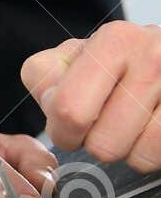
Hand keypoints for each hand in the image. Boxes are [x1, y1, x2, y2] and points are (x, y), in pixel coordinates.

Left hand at [22, 21, 160, 171]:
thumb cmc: (123, 65)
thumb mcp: (79, 59)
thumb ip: (47, 78)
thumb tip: (51, 103)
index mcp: (115, 40)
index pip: (68, 109)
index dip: (63, 130)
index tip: (72, 126)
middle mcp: (153, 56)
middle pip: (101, 144)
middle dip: (95, 144)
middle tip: (107, 124)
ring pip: (133, 156)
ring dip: (128, 151)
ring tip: (134, 124)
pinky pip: (156, 157)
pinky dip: (151, 155)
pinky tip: (152, 130)